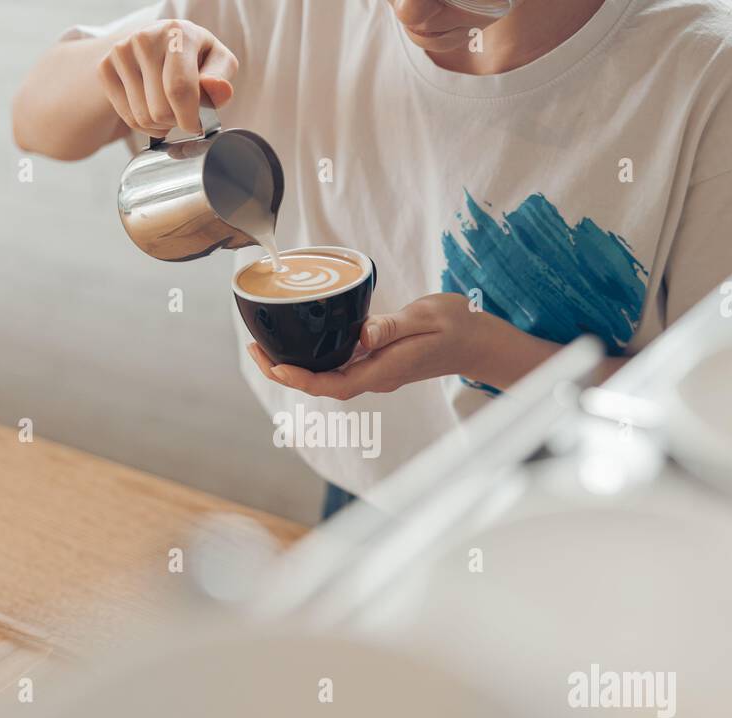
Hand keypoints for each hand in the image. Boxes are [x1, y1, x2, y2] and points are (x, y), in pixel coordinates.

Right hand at [98, 19, 238, 136]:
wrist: (162, 45)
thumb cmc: (195, 57)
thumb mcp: (218, 62)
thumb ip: (221, 77)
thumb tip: (215, 88)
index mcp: (178, 33)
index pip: (179, 89)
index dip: (190, 119)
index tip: (197, 125)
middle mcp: (145, 38)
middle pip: (160, 109)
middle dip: (176, 122)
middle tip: (183, 114)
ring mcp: (121, 52)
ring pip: (142, 117)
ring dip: (160, 126)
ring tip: (169, 111)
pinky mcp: (105, 67)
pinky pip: (127, 117)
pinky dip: (143, 125)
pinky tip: (152, 110)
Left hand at [247, 293, 544, 399]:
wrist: (477, 340)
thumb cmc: (455, 326)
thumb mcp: (427, 318)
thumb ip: (394, 326)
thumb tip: (362, 335)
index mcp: (384, 370)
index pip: (334, 384)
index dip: (301, 379)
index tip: (275, 365)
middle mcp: (375, 376)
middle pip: (321, 384)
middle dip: (285, 373)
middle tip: (254, 350)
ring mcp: (375, 371)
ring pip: (326, 376)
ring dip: (295, 367)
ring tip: (264, 346)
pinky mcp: (376, 361)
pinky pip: (338, 365)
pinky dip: (313, 357)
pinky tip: (299, 339)